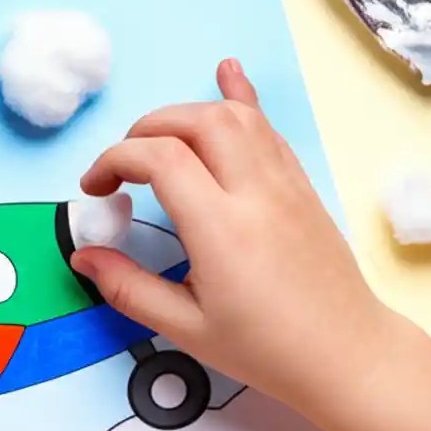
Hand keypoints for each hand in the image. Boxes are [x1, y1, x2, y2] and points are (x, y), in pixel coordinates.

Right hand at [70, 59, 398, 404]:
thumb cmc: (267, 350)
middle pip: (197, 121)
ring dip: (186, 113)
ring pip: (235, 115)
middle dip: (145, 129)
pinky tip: (227, 74)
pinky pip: (268, 128)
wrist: (347, 355)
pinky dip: (241, 100)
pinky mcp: (301, 185)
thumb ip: (128, 288)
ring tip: (156, 136)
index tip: (96, 189)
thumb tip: (83, 256)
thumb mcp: (186, 329)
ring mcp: (285, 184)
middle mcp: (256, 195)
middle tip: (122, 167)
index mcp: (223, 231)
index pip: (161, 159)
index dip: (115, 160)